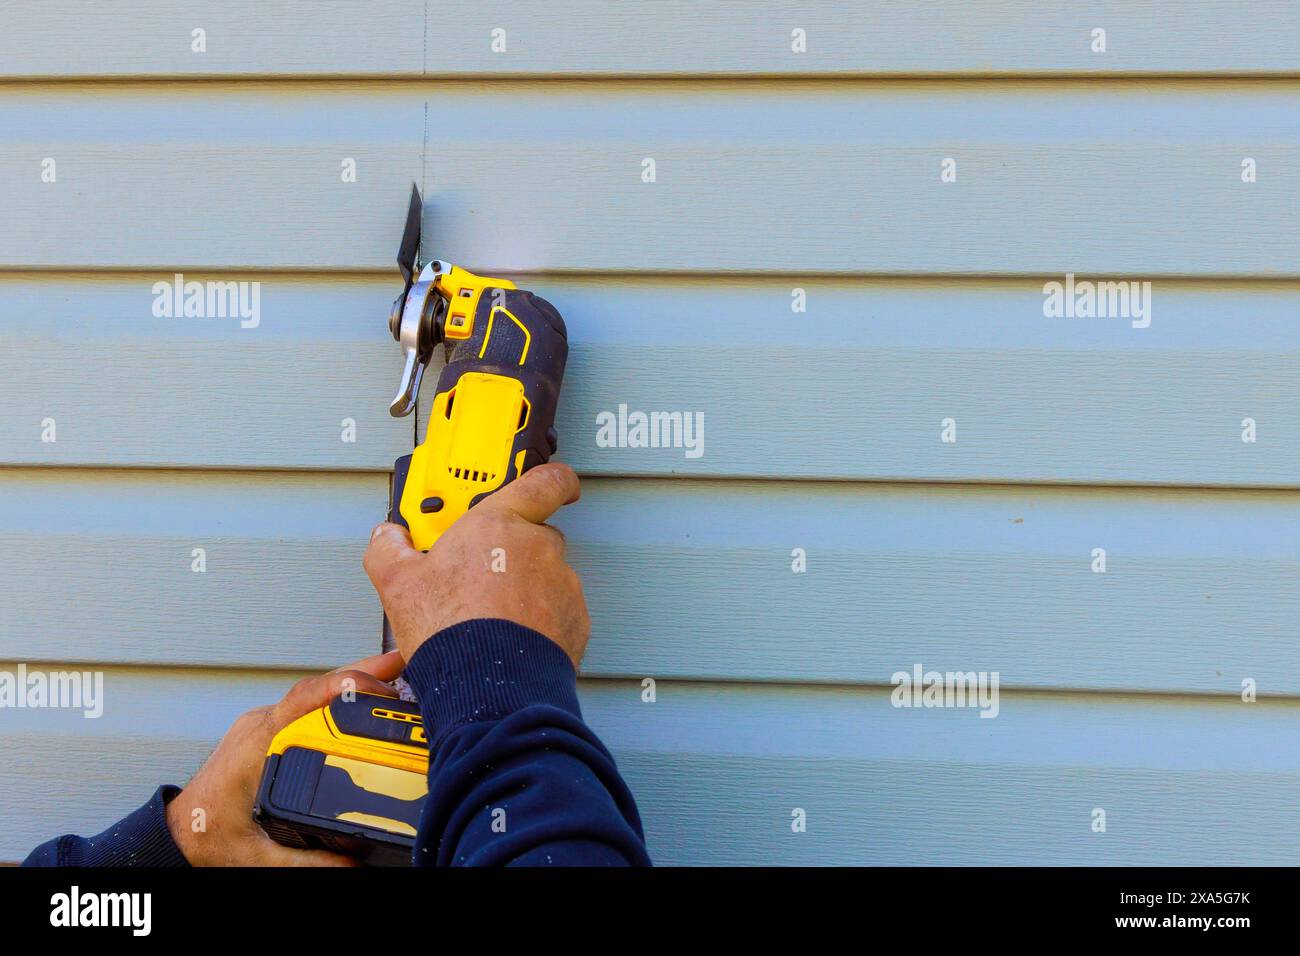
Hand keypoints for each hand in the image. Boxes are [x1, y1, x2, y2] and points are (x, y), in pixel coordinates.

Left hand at [166, 650, 404, 865]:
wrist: (176, 833)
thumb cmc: (207, 838)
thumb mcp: (259, 859)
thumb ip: (309, 862)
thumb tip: (356, 862)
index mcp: (256, 748)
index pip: (300, 703)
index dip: (340, 687)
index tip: (375, 684)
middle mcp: (260, 727)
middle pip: (316, 688)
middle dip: (362, 675)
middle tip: (403, 668)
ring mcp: (264, 724)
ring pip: (313, 691)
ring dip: (353, 681)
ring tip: (395, 676)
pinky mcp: (269, 728)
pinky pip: (308, 703)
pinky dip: (339, 695)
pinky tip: (364, 697)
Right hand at [364, 462, 589, 669]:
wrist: (491, 687)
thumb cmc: (452, 630)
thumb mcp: (398, 584)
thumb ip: (389, 550)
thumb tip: (386, 538)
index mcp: (499, 524)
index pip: (542, 482)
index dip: (549, 478)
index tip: (548, 482)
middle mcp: (538, 547)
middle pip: (533, 535)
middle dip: (510, 550)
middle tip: (477, 573)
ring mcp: (561, 584)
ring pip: (545, 575)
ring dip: (524, 588)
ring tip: (488, 615)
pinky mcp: (574, 620)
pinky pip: (557, 610)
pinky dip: (539, 620)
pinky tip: (509, 637)